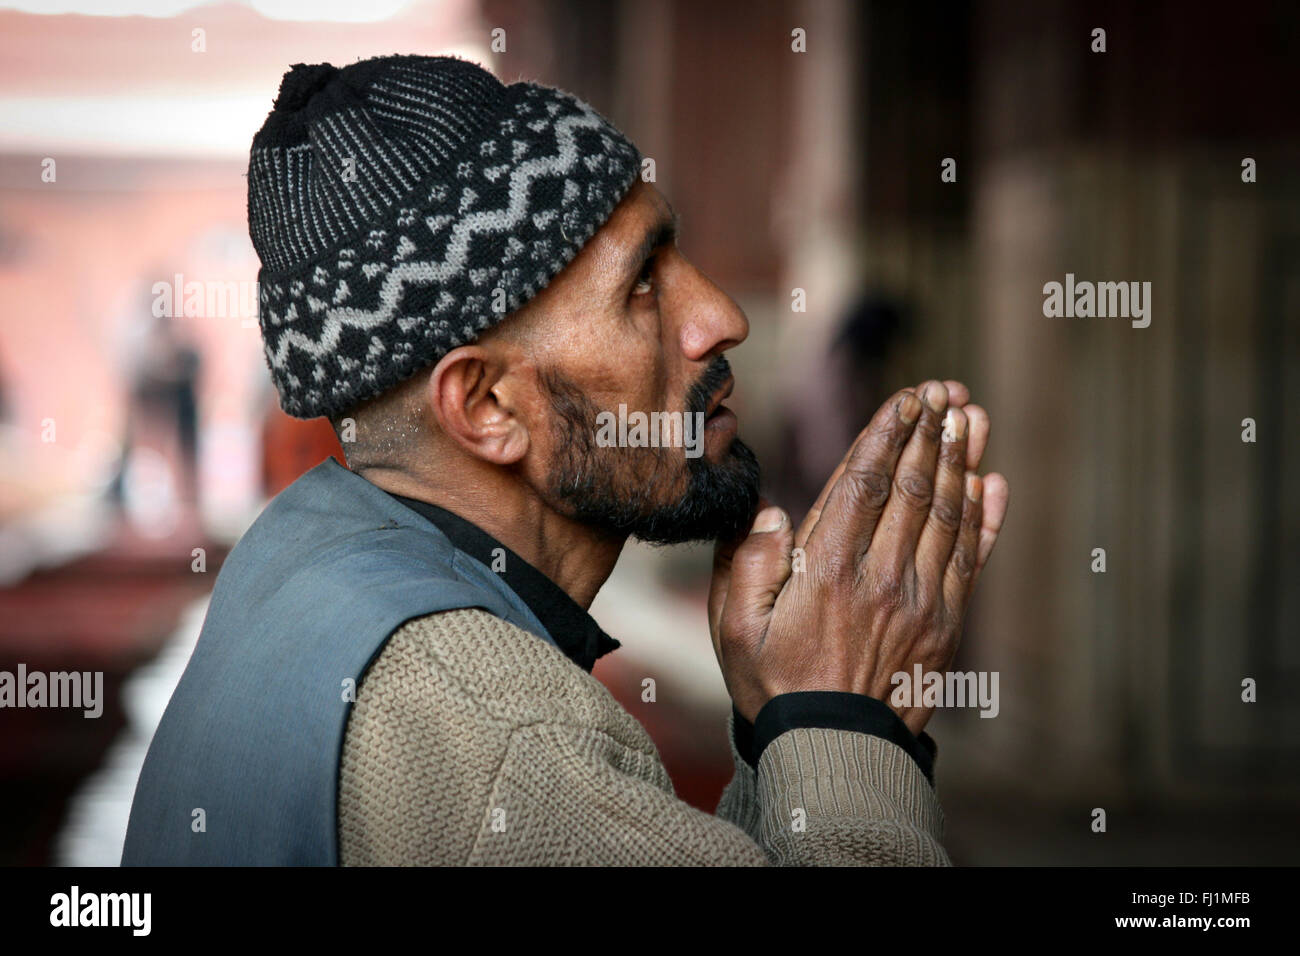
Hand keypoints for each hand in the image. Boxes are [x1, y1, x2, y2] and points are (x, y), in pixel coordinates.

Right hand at [708, 380, 1008, 733]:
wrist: (830, 750)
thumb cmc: (772, 682)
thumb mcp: (734, 626)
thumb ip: (745, 563)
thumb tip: (773, 511)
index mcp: (828, 571)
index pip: (866, 483)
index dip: (889, 433)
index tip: (907, 397)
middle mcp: (881, 579)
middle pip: (915, 488)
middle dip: (931, 433)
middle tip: (944, 391)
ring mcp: (921, 602)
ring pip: (949, 516)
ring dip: (962, 461)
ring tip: (971, 417)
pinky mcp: (945, 626)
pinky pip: (970, 559)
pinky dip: (984, 518)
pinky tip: (990, 483)